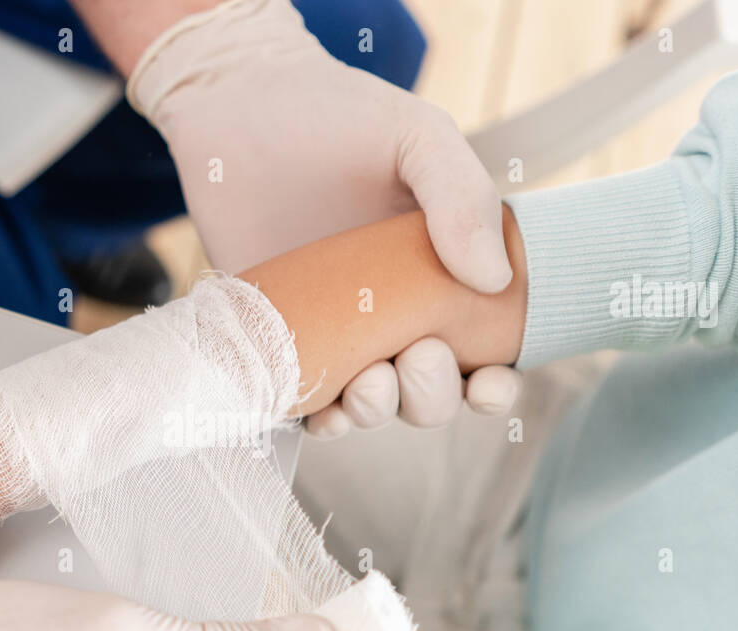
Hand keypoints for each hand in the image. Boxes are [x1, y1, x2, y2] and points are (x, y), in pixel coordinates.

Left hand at [128, 0, 519, 435]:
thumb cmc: (339, 118)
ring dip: (379, 411)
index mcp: (445, 279)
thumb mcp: (418, 139)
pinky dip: (319, 418)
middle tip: (418, 355)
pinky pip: (303, 401)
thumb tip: (494, 280)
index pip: (487, 354)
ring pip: (371, 407)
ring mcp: (337, 332)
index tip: (491, 382)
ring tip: (370, 384)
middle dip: (432, 395)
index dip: (495, 385)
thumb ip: (462, 196)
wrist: (242, 106)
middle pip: (430, 395)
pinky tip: (324, 409)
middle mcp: (396, 317)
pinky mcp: (280, 338)